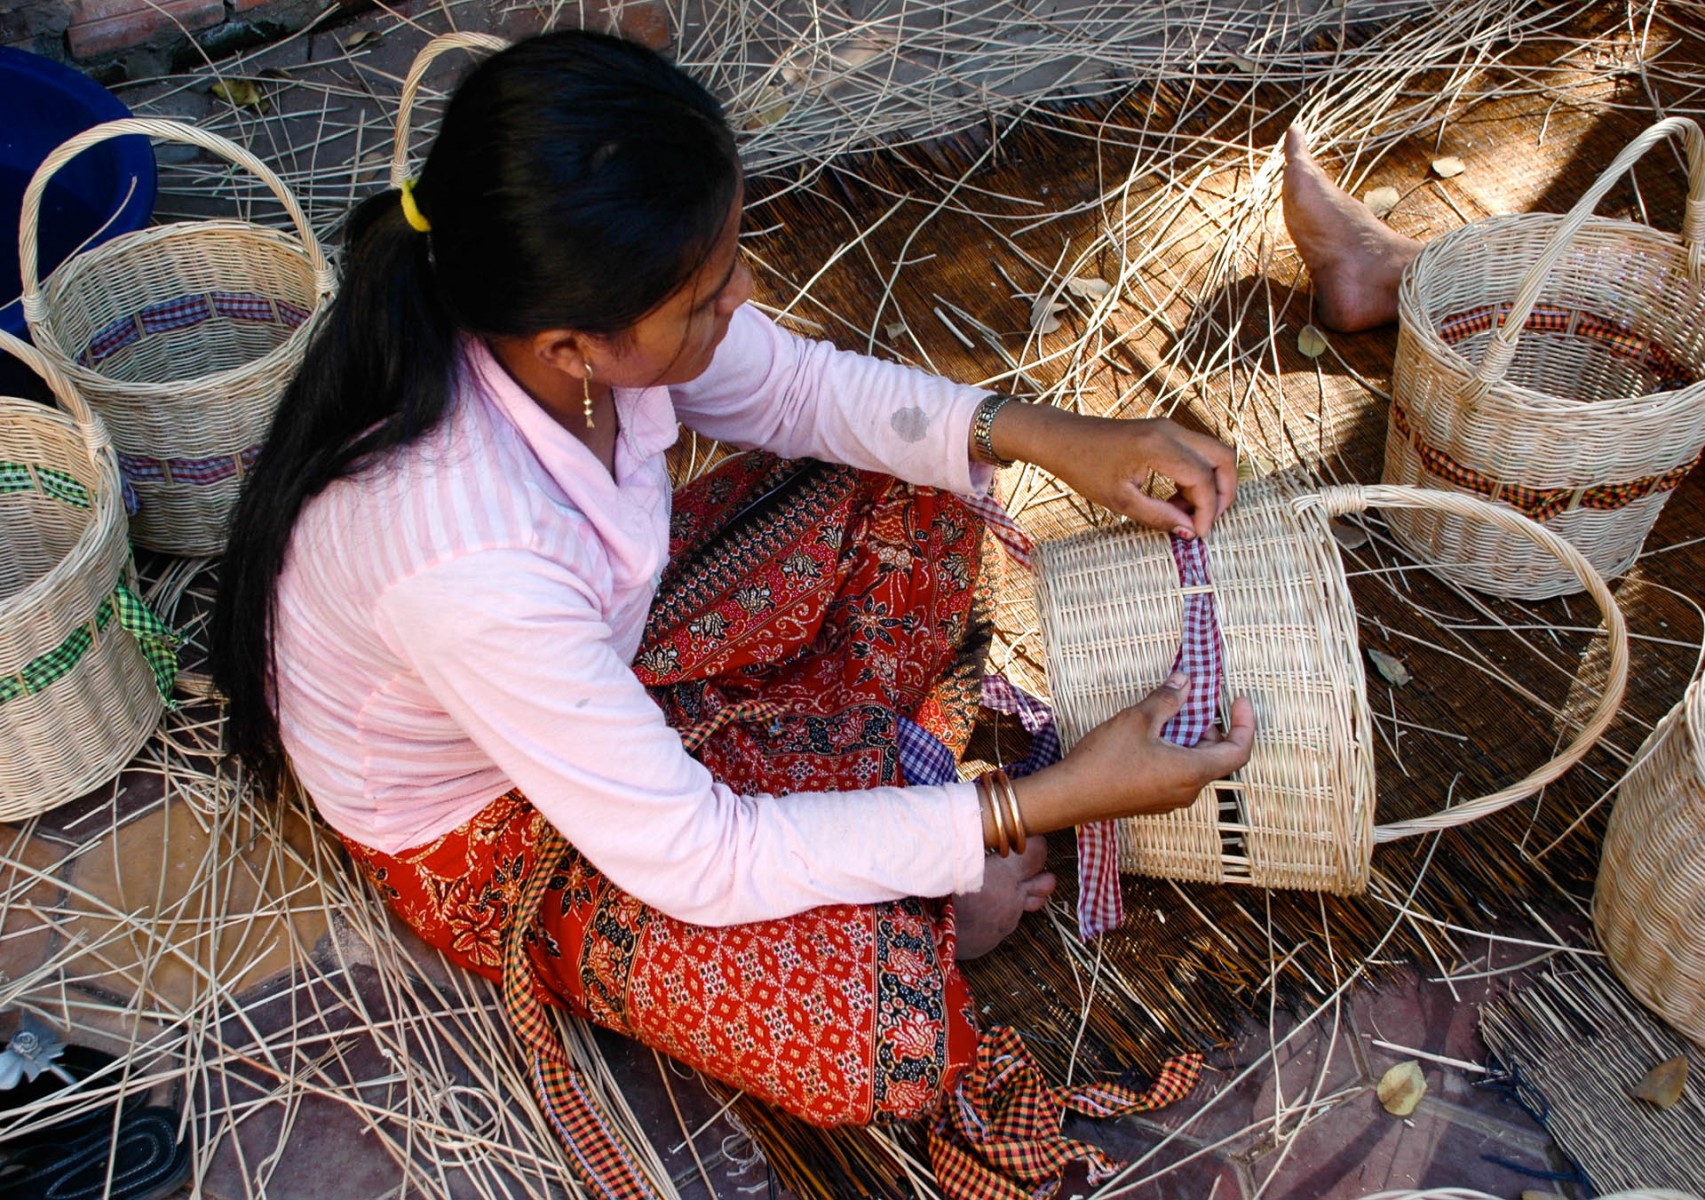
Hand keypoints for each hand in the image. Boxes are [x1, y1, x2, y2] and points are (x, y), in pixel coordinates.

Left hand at [988, 405, 1236, 538]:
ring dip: (1211, 485)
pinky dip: (1198, 476)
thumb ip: (1159, 516)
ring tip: (1185, 513)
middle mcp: (1171, 431)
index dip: (1208, 510)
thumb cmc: (1085, 468)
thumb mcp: (1120, 500)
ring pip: (1214, 453)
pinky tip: (1176, 499)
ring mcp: (1170, 427)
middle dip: (1224, 493)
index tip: (1198, 534)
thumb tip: (1190, 531)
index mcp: (1158, 446)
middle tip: (1207, 521)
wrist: (1064, 439)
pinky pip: (1198, 453)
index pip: (1203, 478)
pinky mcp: (1166, 431)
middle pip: (1224, 458)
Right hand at [1013, 673, 1255, 831]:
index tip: (1240, 701)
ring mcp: (1170, 799)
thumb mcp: (1138, 720)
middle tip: (1192, 701)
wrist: (1070, 796)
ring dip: (1189, 738)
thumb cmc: (1105, 760)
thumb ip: (1167, 700)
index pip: (1238, 752)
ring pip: (1194, 765)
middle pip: (1215, 757)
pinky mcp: (1152, 801)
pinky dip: (1174, 752)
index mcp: (1192, 772)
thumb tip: (1185, 682)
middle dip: (1210, 726)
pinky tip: (1149, 737)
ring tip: (1166, 715)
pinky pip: (1176, 774)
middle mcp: (1187, 791)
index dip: (1245, 724)